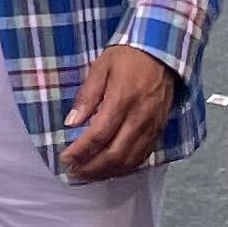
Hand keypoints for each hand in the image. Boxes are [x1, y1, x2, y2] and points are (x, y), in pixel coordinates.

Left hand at [62, 44, 178, 181]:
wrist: (163, 52)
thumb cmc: (127, 57)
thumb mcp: (101, 68)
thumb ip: (87, 96)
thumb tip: (71, 122)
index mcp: (122, 100)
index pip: (98, 135)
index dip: (80, 151)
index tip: (64, 158)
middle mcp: (139, 118)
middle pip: (114, 154)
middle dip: (92, 168)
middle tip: (73, 171)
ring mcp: (152, 127)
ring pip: (129, 161)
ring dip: (107, 172)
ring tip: (88, 174)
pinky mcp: (159, 130)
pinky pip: (142, 156)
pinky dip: (125, 168)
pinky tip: (110, 168)